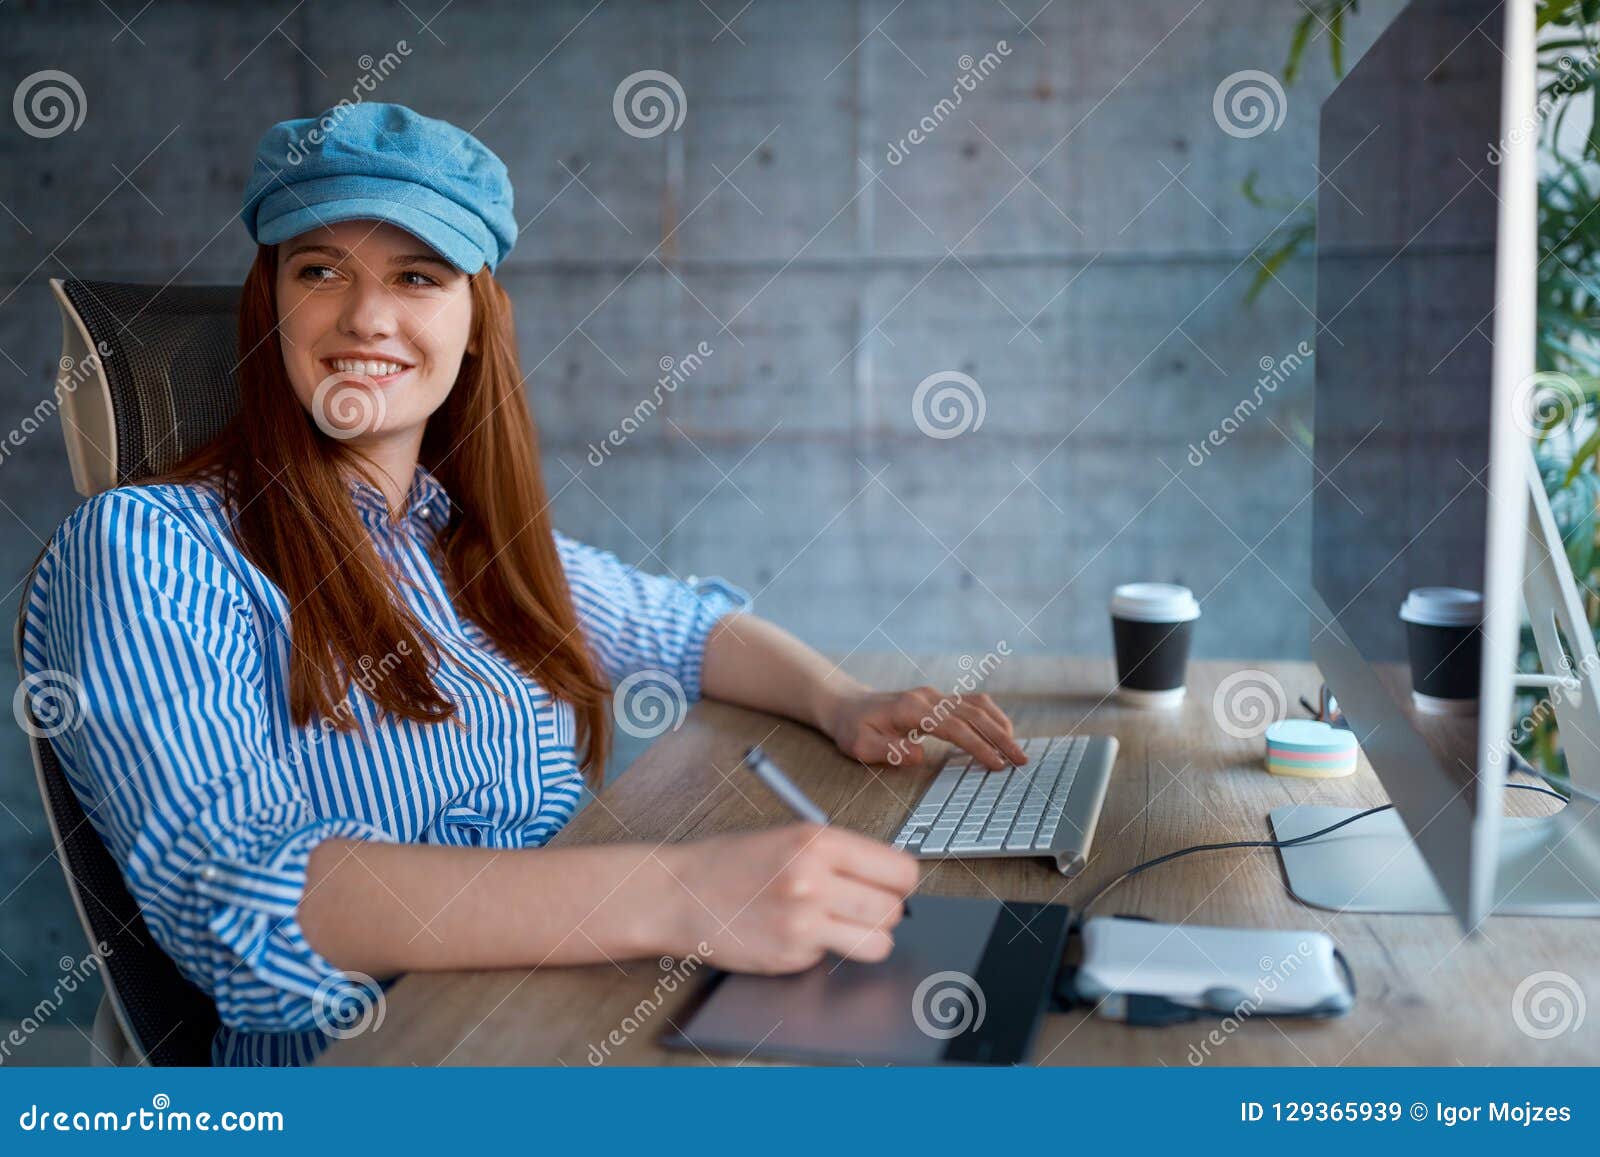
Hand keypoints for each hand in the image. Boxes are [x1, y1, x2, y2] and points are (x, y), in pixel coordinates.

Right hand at [658, 823, 917, 973]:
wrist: (679, 893)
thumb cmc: (730, 863)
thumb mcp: (788, 837)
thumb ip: (839, 854)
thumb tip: (889, 875)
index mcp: (818, 841)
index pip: (899, 869)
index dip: (901, 882)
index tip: (894, 886)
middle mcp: (815, 878)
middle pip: (894, 909)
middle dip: (887, 912)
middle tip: (865, 908)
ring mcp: (803, 920)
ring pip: (878, 943)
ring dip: (868, 938)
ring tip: (843, 927)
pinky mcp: (791, 954)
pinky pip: (834, 958)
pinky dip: (825, 950)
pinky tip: (798, 934)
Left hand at [820, 683, 1028, 770]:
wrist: (846, 704)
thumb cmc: (852, 728)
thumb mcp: (859, 745)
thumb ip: (888, 750)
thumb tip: (919, 755)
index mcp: (912, 710)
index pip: (954, 727)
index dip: (977, 745)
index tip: (996, 764)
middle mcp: (928, 698)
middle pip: (973, 713)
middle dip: (1000, 737)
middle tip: (1021, 760)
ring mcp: (934, 695)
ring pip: (977, 704)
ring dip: (999, 724)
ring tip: (1016, 748)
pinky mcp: (938, 699)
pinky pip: (971, 703)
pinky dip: (990, 716)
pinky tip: (1000, 732)